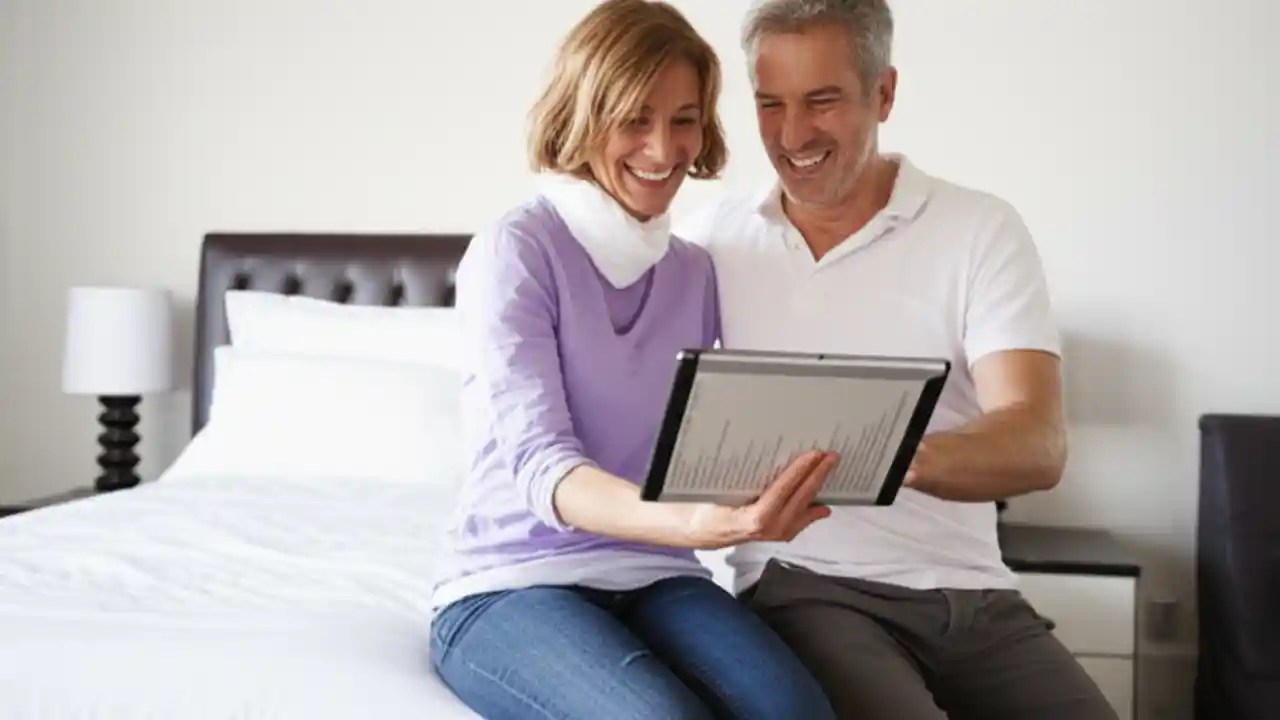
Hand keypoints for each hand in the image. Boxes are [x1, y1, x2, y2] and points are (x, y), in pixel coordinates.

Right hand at [679, 451, 837, 549]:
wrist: (702, 533)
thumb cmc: (706, 509)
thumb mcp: (718, 493)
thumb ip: (739, 482)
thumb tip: (757, 457)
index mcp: (754, 518)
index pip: (783, 489)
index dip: (800, 471)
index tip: (813, 454)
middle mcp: (770, 528)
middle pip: (800, 497)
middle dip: (817, 474)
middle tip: (831, 455)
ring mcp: (777, 533)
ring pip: (804, 508)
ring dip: (817, 487)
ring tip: (829, 468)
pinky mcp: (779, 535)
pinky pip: (801, 521)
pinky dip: (812, 511)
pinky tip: (822, 506)